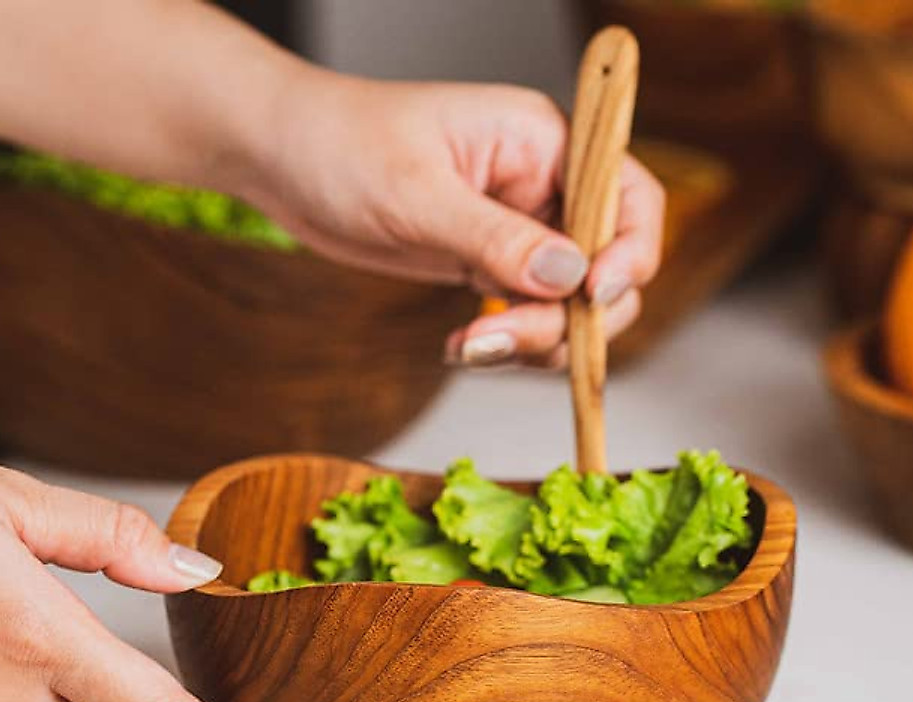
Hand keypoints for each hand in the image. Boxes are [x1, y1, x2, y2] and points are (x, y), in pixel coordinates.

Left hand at [245, 73, 664, 368]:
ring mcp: (518, 229)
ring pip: (567, 305)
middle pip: (605, 267)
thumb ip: (497, 238)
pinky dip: (505, 344)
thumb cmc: (340, 146)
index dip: (629, 253)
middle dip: (567, 317)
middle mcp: (543, 186)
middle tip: (502, 339)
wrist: (283, 161)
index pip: (627, 198)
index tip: (592, 296)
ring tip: (469, 347)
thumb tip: (569, 276)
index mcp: (542, 142)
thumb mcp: (418, 195)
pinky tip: (460, 346)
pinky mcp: (489, 263)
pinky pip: (526, 316)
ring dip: (532, 341)